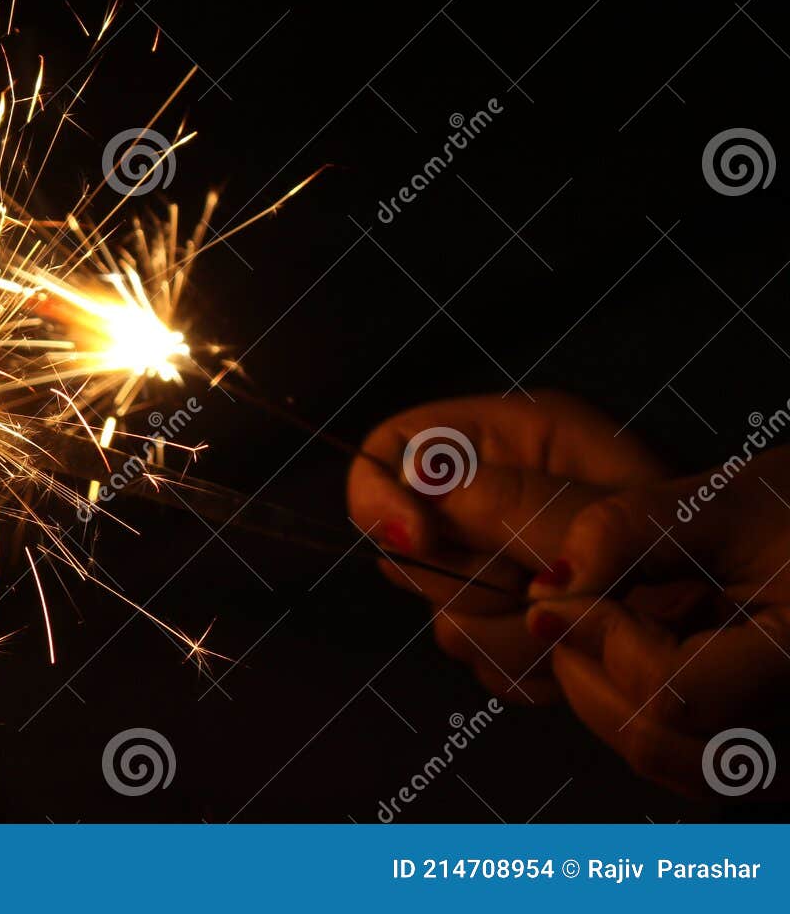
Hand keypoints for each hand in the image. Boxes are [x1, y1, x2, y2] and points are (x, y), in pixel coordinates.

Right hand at [347, 391, 666, 703]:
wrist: (739, 587)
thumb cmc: (689, 517)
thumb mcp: (606, 481)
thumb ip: (517, 498)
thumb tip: (421, 505)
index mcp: (491, 445)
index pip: (381, 457)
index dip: (377, 499)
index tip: (416, 536)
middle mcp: (478, 515)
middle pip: (406, 557)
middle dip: (477, 577)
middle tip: (543, 574)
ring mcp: (491, 580)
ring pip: (450, 626)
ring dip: (520, 631)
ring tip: (586, 611)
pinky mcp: (515, 641)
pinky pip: (490, 671)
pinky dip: (539, 669)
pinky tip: (582, 645)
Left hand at [526, 446, 789, 797]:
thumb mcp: (716, 502)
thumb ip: (622, 538)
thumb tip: (547, 594)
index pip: (673, 694)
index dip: (597, 640)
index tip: (557, 597)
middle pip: (663, 746)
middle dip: (591, 677)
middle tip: (568, 617)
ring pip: (675, 767)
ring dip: (614, 701)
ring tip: (611, 631)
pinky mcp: (780, 760)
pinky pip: (698, 767)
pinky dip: (648, 718)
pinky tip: (648, 656)